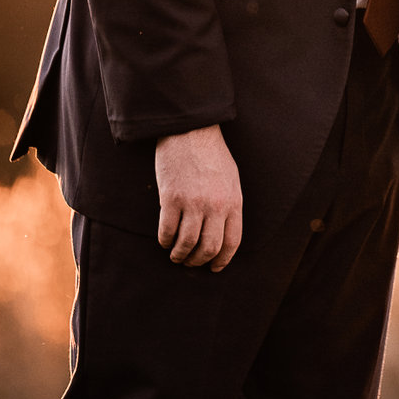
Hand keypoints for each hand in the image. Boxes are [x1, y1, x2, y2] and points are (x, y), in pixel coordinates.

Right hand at [153, 125, 241, 269]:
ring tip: (176, 256)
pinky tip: (164, 241)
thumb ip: (229, 205)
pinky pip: (167, 231)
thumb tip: (221, 231)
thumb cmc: (212, 154)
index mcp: (233, 202)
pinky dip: (165, 241)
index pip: (231, 242)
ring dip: (180, 255)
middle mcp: (215, 206)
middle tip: (191, 262)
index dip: (222, 260)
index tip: (214, 267)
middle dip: (199, 261)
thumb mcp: (231, 179)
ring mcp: (192, 203)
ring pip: (186, 244)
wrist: (191, 131)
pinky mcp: (171, 198)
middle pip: (209, 248)